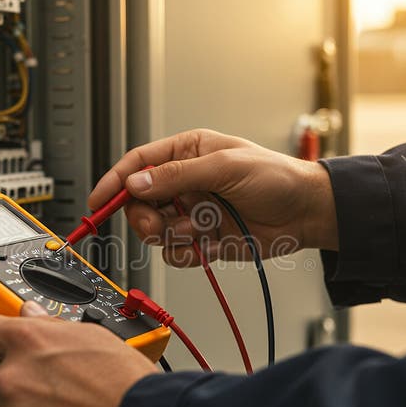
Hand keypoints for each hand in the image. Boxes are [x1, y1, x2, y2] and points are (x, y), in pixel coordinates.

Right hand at [89, 129, 337, 266]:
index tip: (98, 201)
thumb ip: (176, 176)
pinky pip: (175, 253)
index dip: (114, 182)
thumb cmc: (276, 177)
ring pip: (154, 231)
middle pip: (139, 203)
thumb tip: (136, 183)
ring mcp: (191, 212)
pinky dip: (188, 251)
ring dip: (172, 235)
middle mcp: (184, 183)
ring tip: (199, 228)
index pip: (138, 165)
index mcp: (186, 153)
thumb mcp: (224, 167)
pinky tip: (211, 241)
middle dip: (145, 217)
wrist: (307, 214)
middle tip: (159, 224)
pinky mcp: (201, 239)